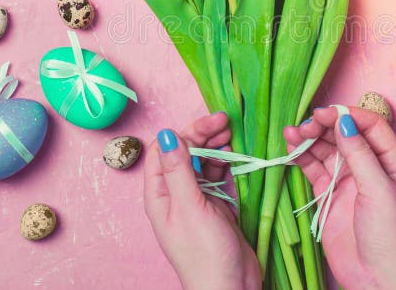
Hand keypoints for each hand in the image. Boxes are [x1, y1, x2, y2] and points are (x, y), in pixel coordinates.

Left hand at [144, 112, 260, 289]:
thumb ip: (179, 170)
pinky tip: (235, 154)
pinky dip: (225, 163)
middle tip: (226, 122)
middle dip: (203, 135)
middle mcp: (176, 194)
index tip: (210, 122)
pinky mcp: (216, 207)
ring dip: (215, 146)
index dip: (184, 132)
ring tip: (232, 134)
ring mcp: (197, 200)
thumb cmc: (204, 253)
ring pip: (202, 162)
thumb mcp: (190, 207)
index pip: (165, 151)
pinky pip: (218, 177)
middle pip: (185, 153)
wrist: (231, 287)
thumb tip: (166, 134)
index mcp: (160, 195)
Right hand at [284, 106, 395, 289]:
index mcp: (390, 162)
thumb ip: (360, 155)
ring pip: (326, 151)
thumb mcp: (379, 190)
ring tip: (291, 133)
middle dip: (324, 126)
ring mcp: (347, 183)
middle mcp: (368, 168)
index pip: (370, 126)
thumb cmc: (392, 237)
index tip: (326, 114)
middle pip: (344, 135)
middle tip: (305, 125)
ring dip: (309, 140)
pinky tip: (291, 148)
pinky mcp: (328, 198)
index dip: (348, 116)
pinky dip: (301, 158)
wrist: (380, 280)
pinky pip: (313, 171)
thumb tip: (344, 121)